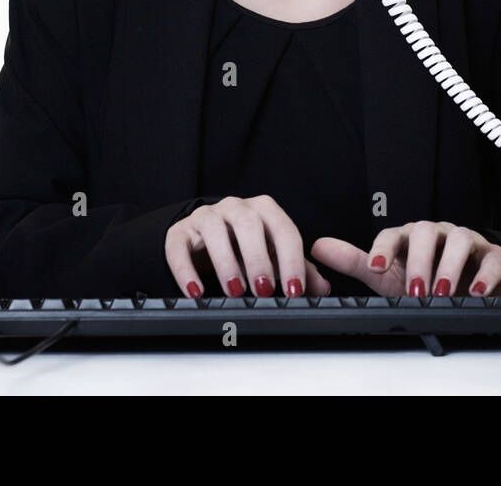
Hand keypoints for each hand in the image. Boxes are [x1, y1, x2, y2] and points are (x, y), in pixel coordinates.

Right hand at [165, 195, 332, 298]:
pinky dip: (186, 270)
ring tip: (234, 290)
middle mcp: (236, 207)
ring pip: (214, 230)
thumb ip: (298, 270)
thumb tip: (321, 287)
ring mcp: (207, 216)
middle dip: (258, 259)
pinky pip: (179, 247)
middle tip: (264, 291)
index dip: (291, 260)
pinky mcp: (179, 232)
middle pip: (249, 224)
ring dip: (226, 262)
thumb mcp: (273, 256)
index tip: (294, 290)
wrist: (205, 236)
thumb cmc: (246, 246)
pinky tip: (196, 291)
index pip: (284, 230)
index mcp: (265, 210)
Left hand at [311, 221, 500, 297]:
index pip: (394, 233)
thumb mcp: (387, 274)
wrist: (466, 288)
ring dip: (450, 267)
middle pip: (428, 233)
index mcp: (410, 236)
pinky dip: (486, 275)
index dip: (383, 247)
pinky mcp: (493, 256)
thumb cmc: (423, 279)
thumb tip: (317, 247)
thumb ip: (354, 261)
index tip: (376, 266)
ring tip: (442, 292)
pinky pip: (492, 258)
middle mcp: (438, 234)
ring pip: (460, 239)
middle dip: (421, 262)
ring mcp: (466, 241)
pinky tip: (476, 291)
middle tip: (415, 291)